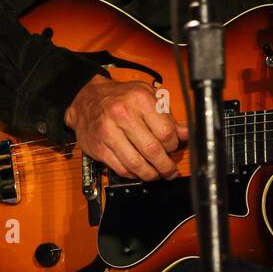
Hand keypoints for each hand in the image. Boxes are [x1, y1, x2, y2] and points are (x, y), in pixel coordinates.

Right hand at [64, 74, 189, 180]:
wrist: (86, 99)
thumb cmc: (120, 97)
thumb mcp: (147, 97)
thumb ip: (167, 116)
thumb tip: (185, 133)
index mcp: (139, 100)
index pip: (165, 131)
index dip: (174, 144)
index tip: (174, 148)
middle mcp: (122, 115)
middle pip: (152, 150)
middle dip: (165, 165)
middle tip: (170, 169)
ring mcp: (108, 132)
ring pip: (136, 163)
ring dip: (151, 174)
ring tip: (157, 174)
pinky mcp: (98, 147)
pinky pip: (120, 168)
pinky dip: (133, 174)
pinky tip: (139, 172)